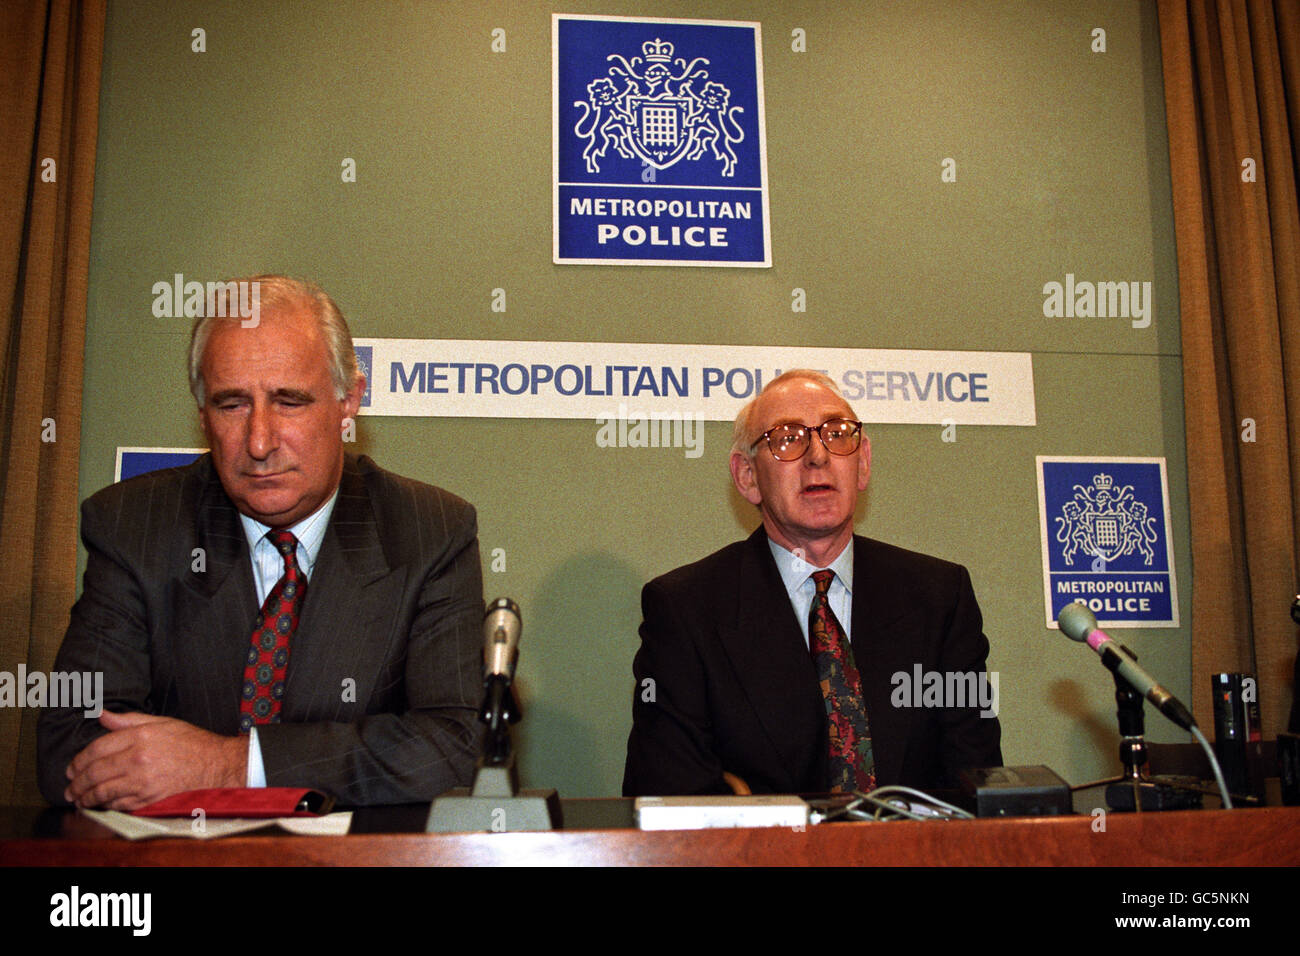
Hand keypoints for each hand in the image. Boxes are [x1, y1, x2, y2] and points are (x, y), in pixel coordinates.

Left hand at [65, 711, 248, 809]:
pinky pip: (118, 805)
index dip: (79, 760)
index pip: (96, 749)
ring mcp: (143, 781)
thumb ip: (128, 720)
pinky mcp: (149, 799)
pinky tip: (99, 804)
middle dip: (77, 782)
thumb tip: (101, 714)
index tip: (72, 768)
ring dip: (85, 797)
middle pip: (95, 772)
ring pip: (102, 792)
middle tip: (70, 786)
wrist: (217, 765)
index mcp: (140, 737)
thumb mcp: (161, 722)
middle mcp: (139, 759)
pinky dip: (105, 806)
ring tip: (78, 798)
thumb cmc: (191, 743)